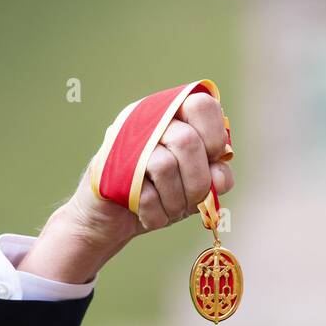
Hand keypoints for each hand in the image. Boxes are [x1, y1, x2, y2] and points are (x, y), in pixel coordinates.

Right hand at [19, 91, 234, 283]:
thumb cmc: (161, 195)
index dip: (214, 137)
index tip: (213, 160)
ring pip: (165, 166)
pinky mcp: (107, 170)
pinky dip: (157, 215)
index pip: (201, 105)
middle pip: (186, 140)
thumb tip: (218, 177)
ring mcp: (123, 142)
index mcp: (171, 115)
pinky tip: (152, 215)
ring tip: (171, 208)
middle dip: (198, 180)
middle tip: (193, 198)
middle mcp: (145, 120)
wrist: (112, 220)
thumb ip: (216, 177)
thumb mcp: (196, 186)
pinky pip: (145, 195)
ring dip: (176, 200)